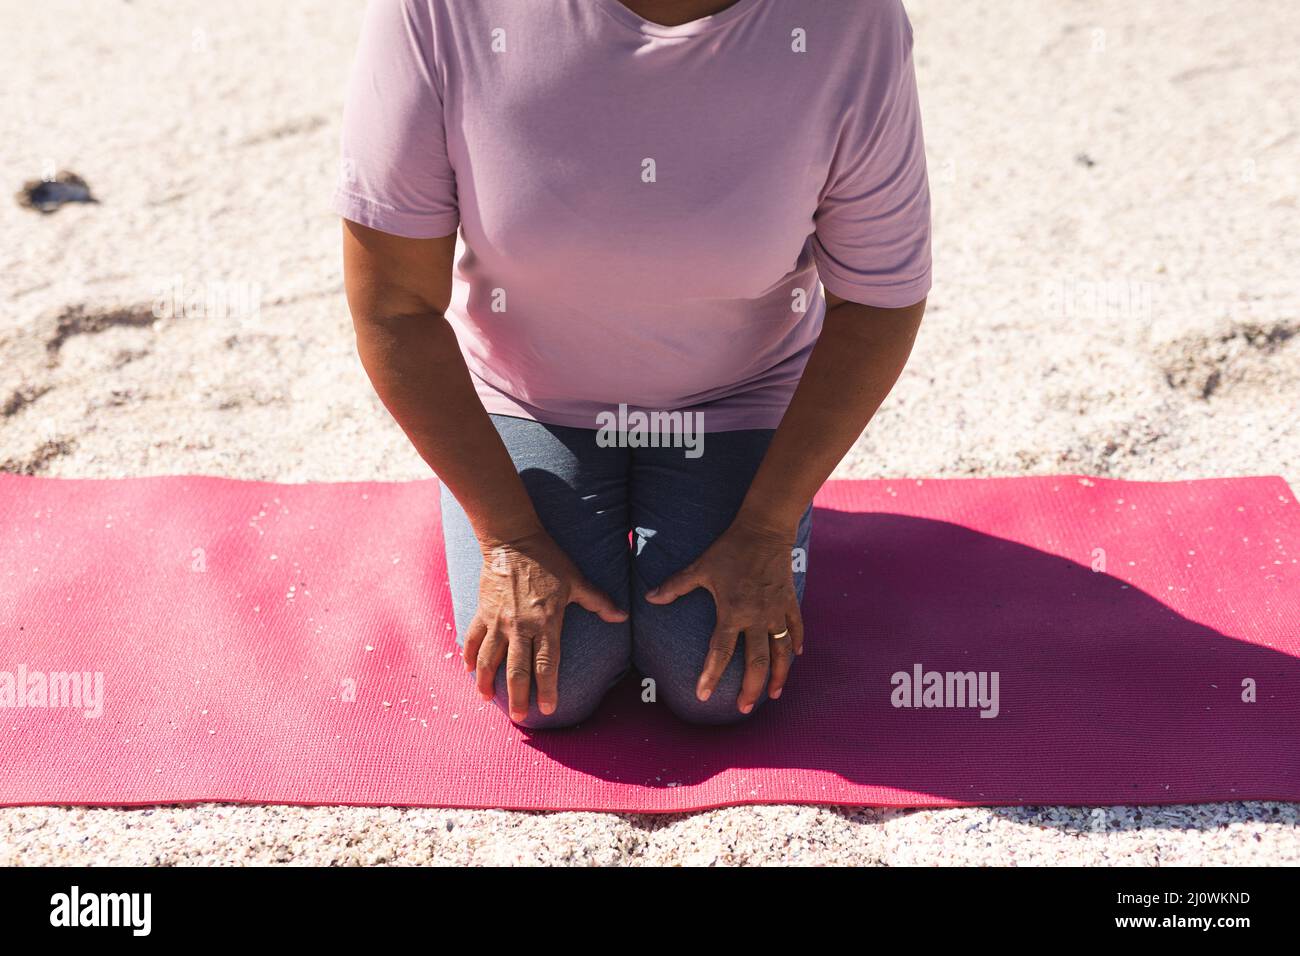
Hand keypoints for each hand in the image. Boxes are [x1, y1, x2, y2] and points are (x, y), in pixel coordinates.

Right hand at [463, 530, 626, 721]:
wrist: (513, 539)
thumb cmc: (548, 560)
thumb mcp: (576, 580)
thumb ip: (598, 601)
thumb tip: (621, 616)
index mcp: (546, 622)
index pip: (546, 664)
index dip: (547, 689)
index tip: (548, 708)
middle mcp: (520, 626)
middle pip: (517, 670)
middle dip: (518, 697)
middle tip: (519, 717)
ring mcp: (498, 620)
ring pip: (489, 659)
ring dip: (486, 682)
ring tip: (486, 699)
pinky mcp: (482, 611)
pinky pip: (472, 638)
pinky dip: (469, 655)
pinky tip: (468, 669)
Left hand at [645, 517, 802, 712]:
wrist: (764, 529)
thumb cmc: (729, 549)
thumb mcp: (699, 567)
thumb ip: (675, 586)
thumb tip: (649, 598)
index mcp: (732, 612)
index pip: (720, 652)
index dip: (711, 675)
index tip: (703, 695)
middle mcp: (756, 617)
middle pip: (756, 662)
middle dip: (750, 688)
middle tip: (744, 708)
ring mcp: (776, 611)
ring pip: (780, 652)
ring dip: (778, 675)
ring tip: (773, 694)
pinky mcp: (789, 602)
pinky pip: (795, 628)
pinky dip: (795, 644)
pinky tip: (793, 657)